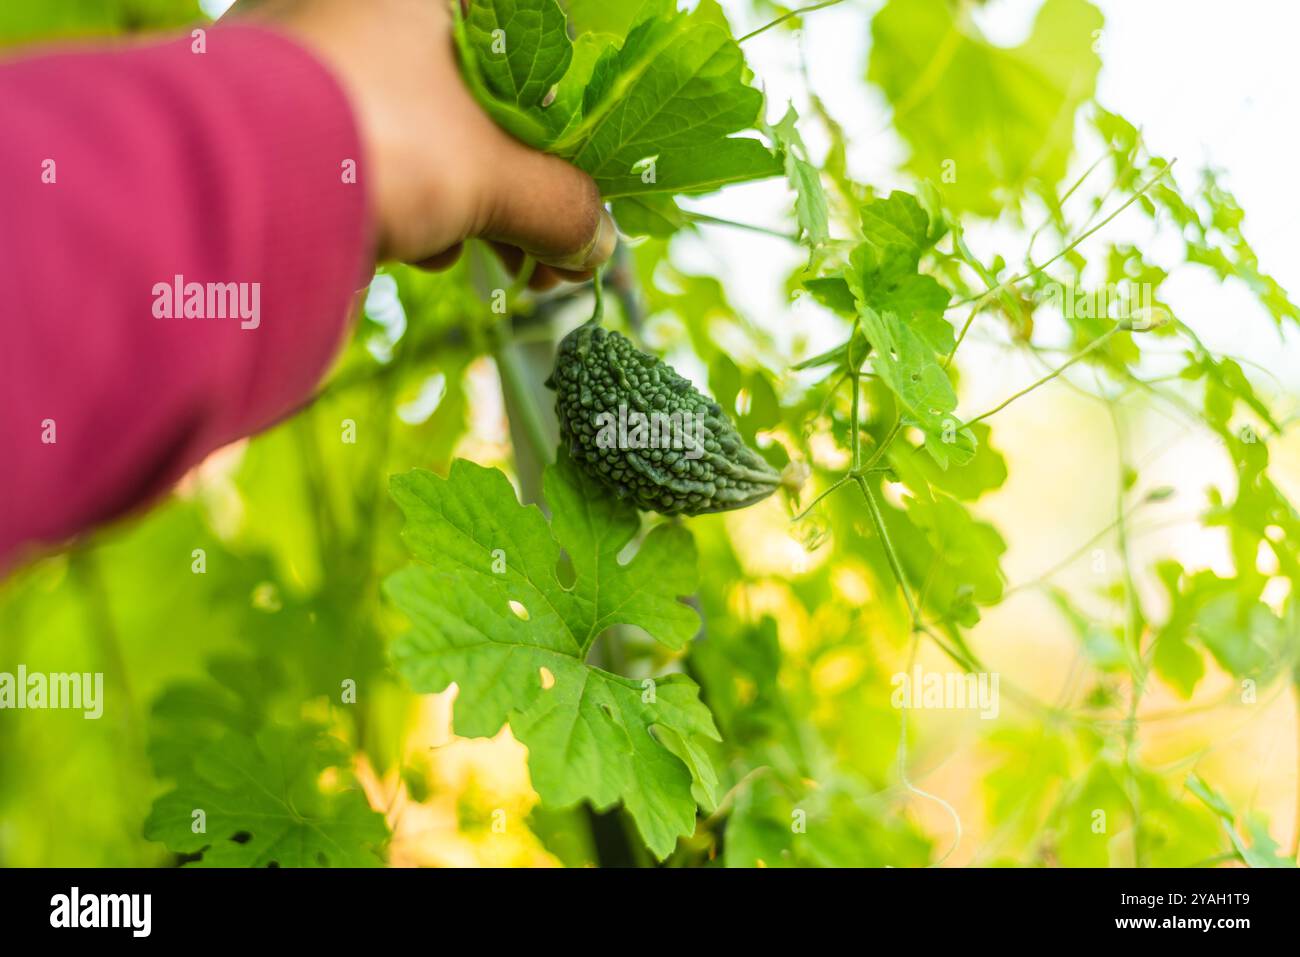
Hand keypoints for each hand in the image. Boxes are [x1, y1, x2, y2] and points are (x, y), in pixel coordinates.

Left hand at [236, 0, 615, 287]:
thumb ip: (558, 205)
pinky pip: (369, 150)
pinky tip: (415, 249)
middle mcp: (365, 4)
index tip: (588, 181)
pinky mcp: (281, 107)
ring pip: (423, 128)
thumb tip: (600, 244)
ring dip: (468, 201)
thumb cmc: (375, 139)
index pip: (527, 46)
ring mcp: (314, 50)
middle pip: (476, 95)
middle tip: (547, 247)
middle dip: (519, 182)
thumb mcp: (489, 175)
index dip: (567, 122)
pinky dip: (404, 200)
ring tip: (490, 257)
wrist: (215, 186)